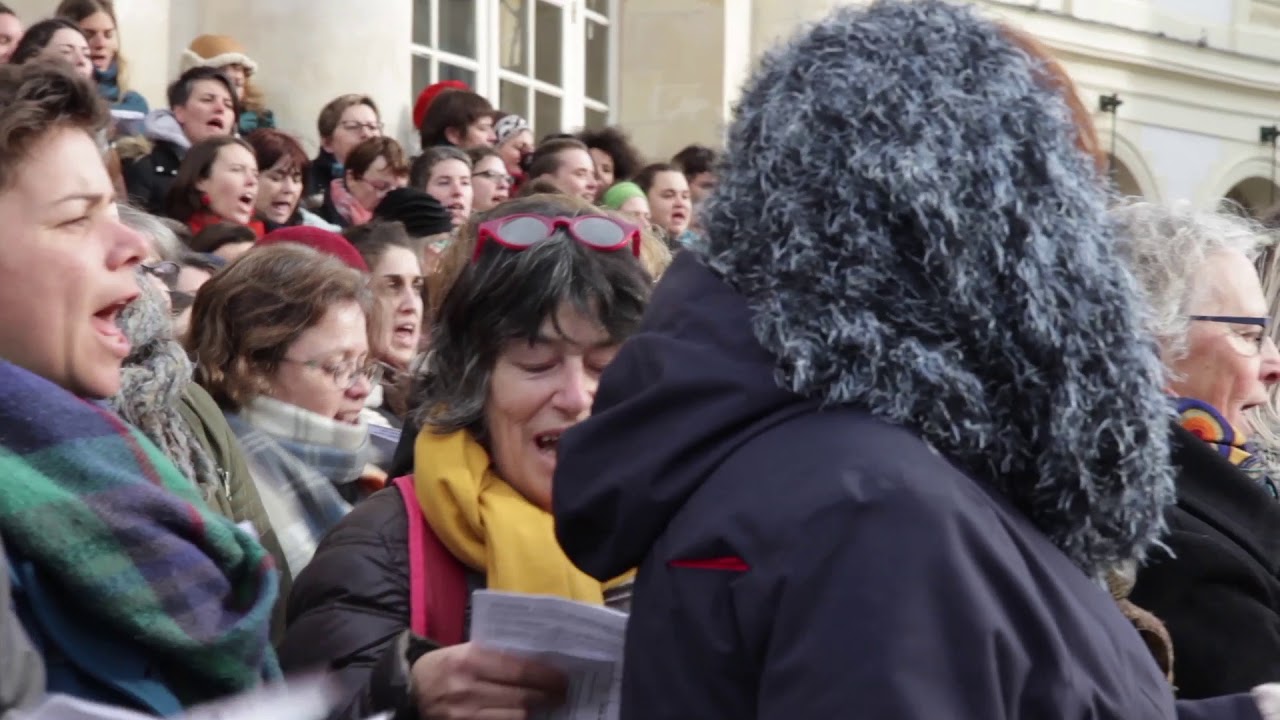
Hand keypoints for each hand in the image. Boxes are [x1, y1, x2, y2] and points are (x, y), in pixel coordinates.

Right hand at [410, 642, 566, 718]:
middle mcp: (467, 688)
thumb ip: (498, 656)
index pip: (520, 670)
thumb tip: (538, 663)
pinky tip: (526, 715)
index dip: (547, 676)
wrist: (407, 691)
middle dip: (548, 696)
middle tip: (564, 694)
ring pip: (515, 717)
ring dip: (535, 712)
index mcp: (470, 659)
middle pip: (522, 697)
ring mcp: (464, 715)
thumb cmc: (444, 666)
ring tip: (548, 705)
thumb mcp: (466, 651)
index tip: (564, 678)